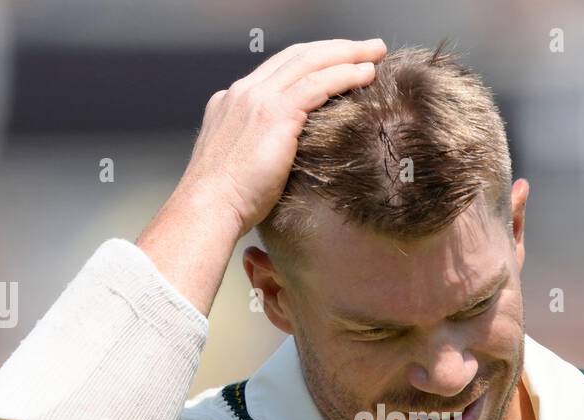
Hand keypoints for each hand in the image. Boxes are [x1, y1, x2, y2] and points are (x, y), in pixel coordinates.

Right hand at [166, 37, 387, 241]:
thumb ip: (258, 148)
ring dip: (348, 54)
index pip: (279, 68)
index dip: (313, 60)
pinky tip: (367, 74)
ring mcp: (258, 99)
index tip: (338, 60)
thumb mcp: (239, 165)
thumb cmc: (225, 202)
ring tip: (376, 53)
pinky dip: (345, 75)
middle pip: (297, 55)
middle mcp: (244, 92)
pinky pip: (318, 84)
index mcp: (232, 101)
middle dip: (336, 48)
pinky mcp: (274, 114)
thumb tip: (280, 158)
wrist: (208, 207)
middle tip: (367, 47)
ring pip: (311, 62)